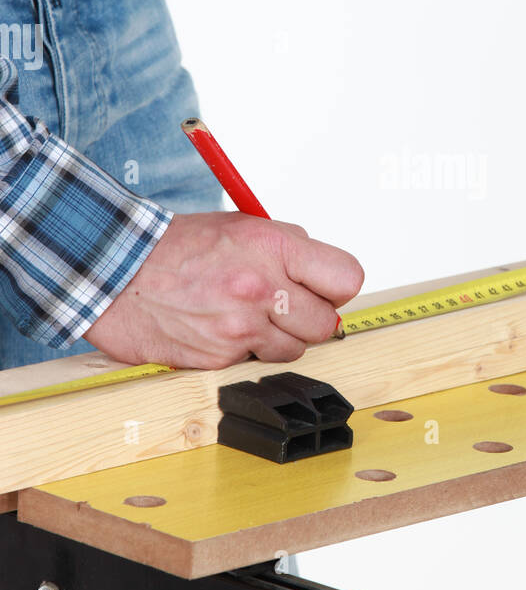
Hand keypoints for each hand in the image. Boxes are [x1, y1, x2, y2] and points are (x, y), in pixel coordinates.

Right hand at [85, 212, 363, 367]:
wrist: (115, 271)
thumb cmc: (175, 247)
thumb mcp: (241, 227)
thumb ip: (287, 250)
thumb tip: (322, 278)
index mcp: (274, 246)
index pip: (346, 279)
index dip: (336, 288)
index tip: (323, 289)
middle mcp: (263, 288)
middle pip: (326, 323)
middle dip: (309, 318)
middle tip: (283, 307)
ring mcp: (242, 328)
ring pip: (295, 349)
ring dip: (278, 338)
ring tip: (244, 316)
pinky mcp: (220, 358)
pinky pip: (254, 362)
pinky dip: (243, 350)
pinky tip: (218, 328)